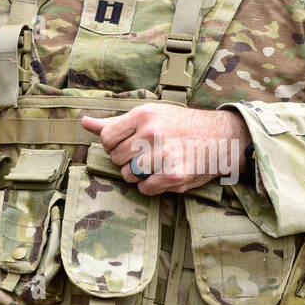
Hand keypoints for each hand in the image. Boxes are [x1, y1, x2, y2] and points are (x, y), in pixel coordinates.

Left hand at [80, 104, 250, 194]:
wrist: (220, 137)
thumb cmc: (180, 125)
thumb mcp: (149, 115)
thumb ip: (115, 123)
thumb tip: (84, 122)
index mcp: (143, 115)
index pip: (107, 138)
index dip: (113, 146)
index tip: (127, 145)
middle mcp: (152, 133)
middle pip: (117, 158)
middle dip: (127, 160)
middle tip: (145, 154)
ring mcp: (163, 154)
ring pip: (129, 175)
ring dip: (138, 174)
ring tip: (155, 163)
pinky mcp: (174, 174)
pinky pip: (145, 189)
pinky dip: (150, 186)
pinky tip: (162, 174)